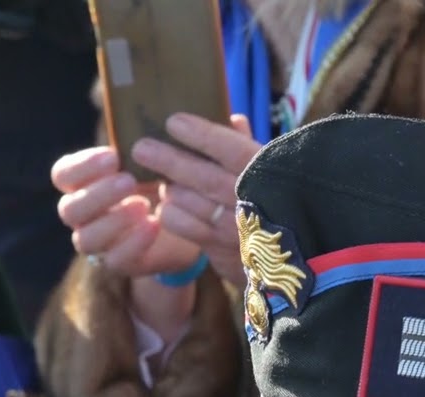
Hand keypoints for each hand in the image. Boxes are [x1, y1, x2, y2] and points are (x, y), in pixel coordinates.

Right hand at [53, 146, 202, 277]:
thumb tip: (187, 113)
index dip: (81, 167)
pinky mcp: (119, 262)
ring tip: (142, 205)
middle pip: (69, 209)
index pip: (62, 175)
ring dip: (112, 220)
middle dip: (97, 194)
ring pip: (85, 239)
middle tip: (128, 179)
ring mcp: (99, 242)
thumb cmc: (170, 179)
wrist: (193, 221)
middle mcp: (84, 215)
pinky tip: (154, 224)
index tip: (113, 156)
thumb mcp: (165, 157)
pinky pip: (115, 260)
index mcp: (85, 184)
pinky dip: (133, 242)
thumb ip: (161, 140)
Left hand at [130, 113, 259, 285]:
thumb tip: (233, 117)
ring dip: (169, 188)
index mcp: (268, 172)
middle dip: (169, 161)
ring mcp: (235, 227)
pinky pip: (181, 225)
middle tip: (141, 148)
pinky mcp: (218, 247)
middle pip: (204, 178)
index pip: (233, 150)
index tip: (172, 122)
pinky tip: (170, 204)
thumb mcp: (267, 169)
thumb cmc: (269, 197)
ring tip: (164, 179)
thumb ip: (245, 144)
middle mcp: (253, 200)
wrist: (283, 252)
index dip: (202, 135)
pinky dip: (169, 212)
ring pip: (187, 201)